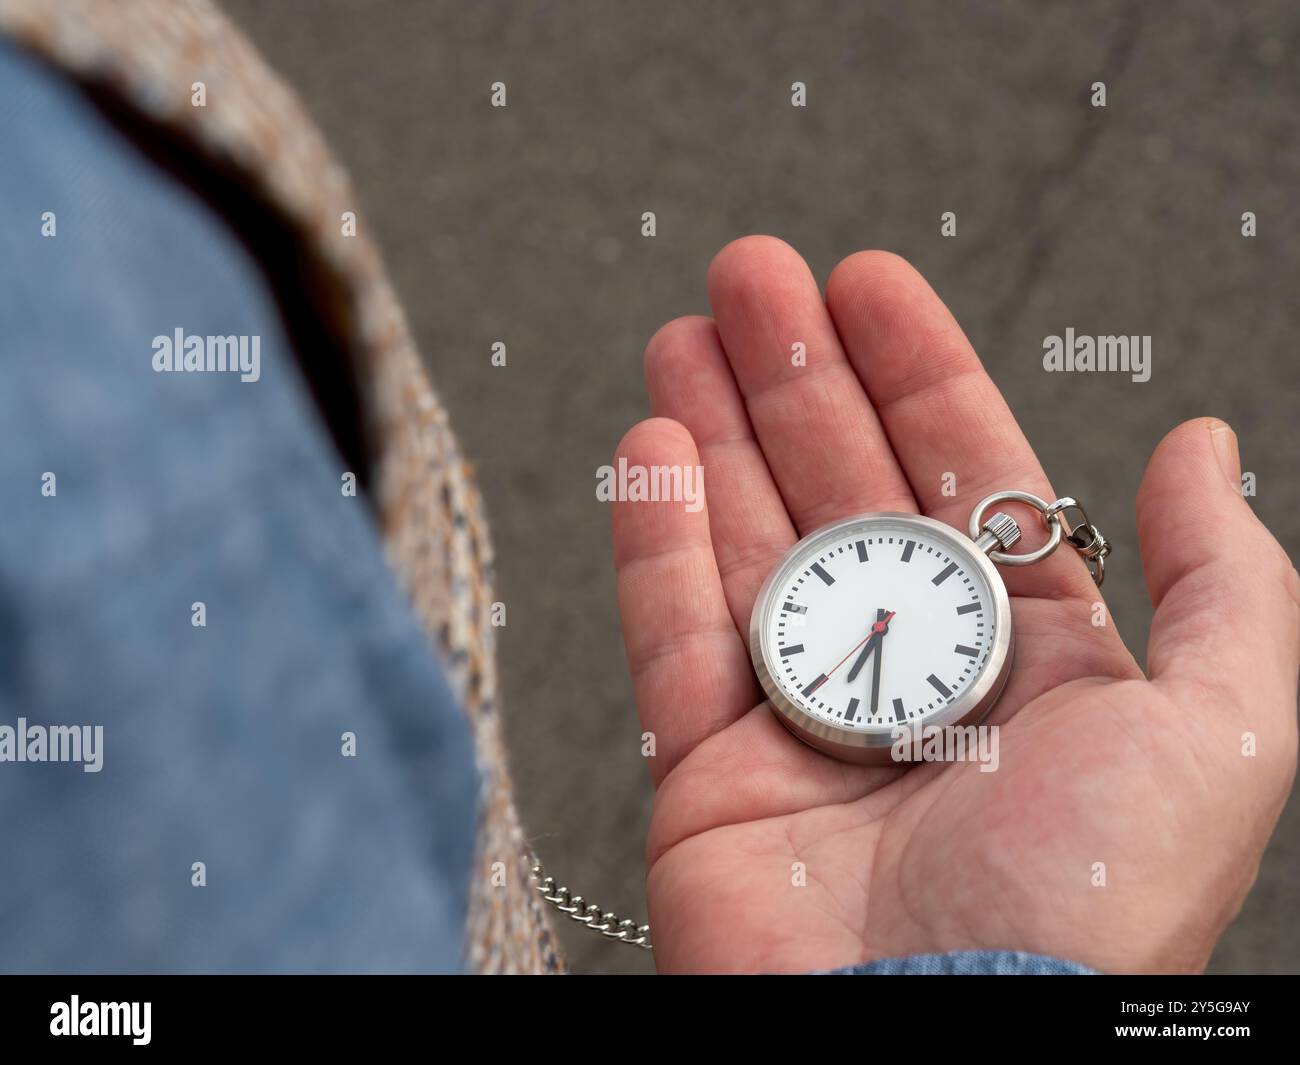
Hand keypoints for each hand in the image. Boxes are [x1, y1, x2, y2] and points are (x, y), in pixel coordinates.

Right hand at [611, 238, 1298, 972]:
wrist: (931, 1048)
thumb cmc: (1090, 911)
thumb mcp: (1220, 732)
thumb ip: (1222, 582)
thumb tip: (1199, 448)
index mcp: (1025, 658)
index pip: (963, 478)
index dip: (917, 374)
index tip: (867, 284)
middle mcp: (909, 674)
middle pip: (840, 490)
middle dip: (797, 375)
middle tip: (750, 277)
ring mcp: (802, 718)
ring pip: (748, 541)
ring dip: (718, 429)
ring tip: (689, 334)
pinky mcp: (709, 768)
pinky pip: (672, 630)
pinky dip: (657, 535)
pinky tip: (652, 444)